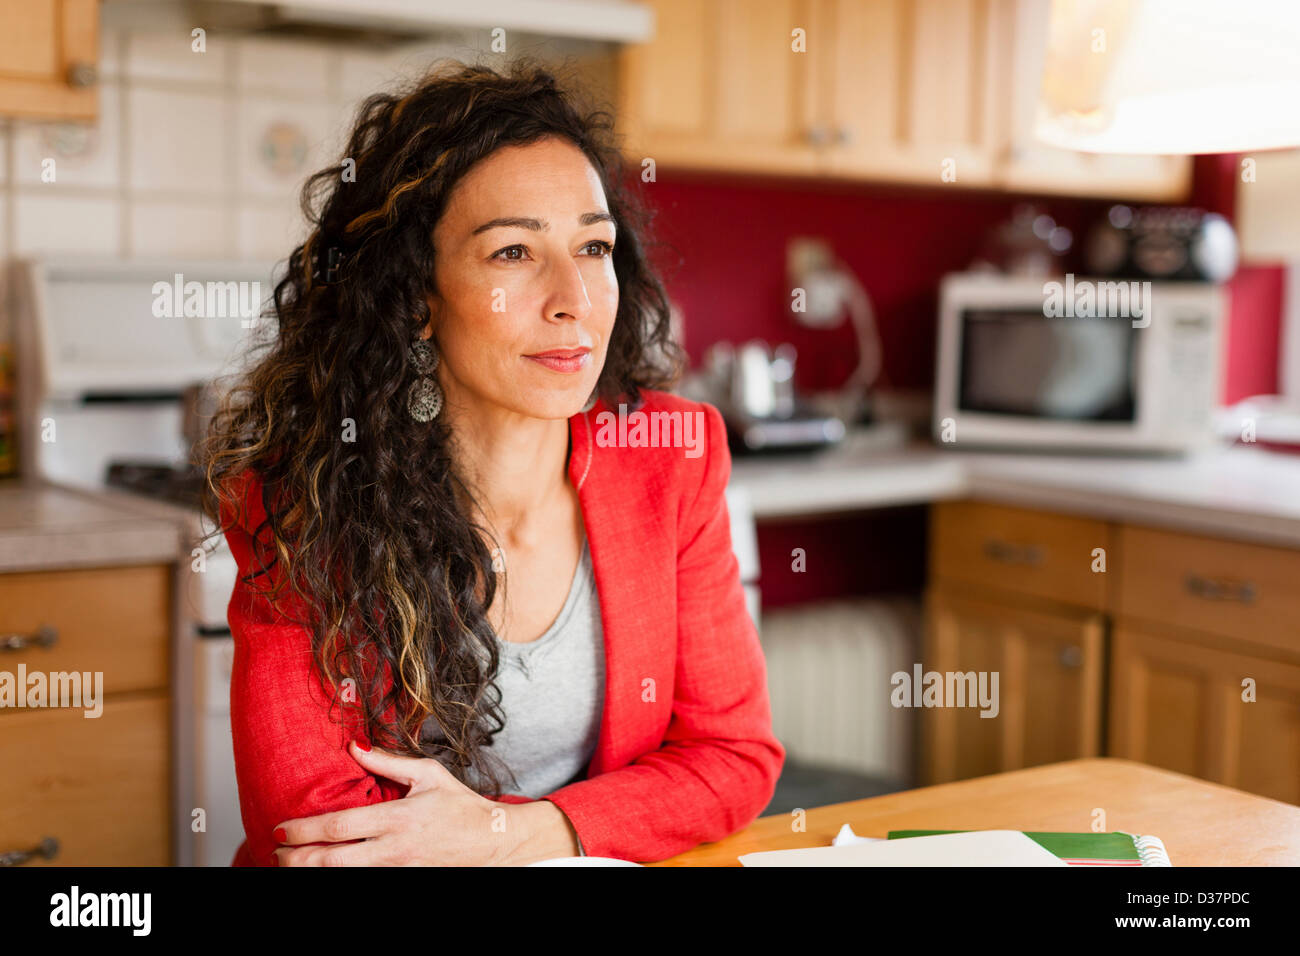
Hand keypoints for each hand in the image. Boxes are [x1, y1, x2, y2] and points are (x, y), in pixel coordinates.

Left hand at [272, 740, 571, 865]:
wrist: (493, 840)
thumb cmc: (460, 805)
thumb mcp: (428, 774)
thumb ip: (388, 761)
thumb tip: (354, 747)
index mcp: (398, 818)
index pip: (340, 827)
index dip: (305, 830)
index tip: (282, 828)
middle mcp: (395, 849)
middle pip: (333, 860)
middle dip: (298, 858)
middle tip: (276, 852)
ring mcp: (399, 870)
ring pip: (345, 877)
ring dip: (313, 872)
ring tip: (291, 864)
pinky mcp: (406, 880)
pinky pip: (366, 882)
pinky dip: (342, 878)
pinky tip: (325, 872)